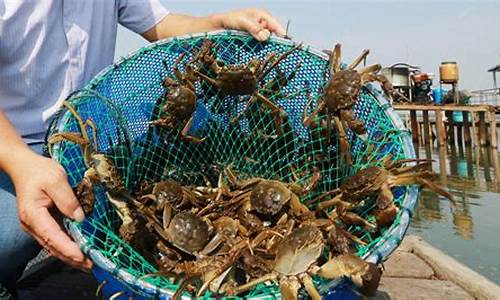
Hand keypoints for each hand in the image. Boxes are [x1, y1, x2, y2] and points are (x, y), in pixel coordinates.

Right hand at [11, 150, 91, 269]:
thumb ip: (68, 199)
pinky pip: (55, 239)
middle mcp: (32, 225)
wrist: (25, 167)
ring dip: (71, 256)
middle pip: (53, 246)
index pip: (52, 236)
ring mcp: (36, 226)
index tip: (83, 257)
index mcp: (33, 214)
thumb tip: (80, 218)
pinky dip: (68, 247)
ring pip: (54, 246)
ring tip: (88, 263)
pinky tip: (80, 251)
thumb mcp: (57, 179)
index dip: (69, 249)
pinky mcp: (43, 224)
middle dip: (72, 258)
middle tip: (91, 265)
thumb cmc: (40, 171)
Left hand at [214, 8, 285, 40]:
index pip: (276, 25)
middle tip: (260, 43)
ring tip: (254, 46)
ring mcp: (259, 32)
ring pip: (266, 41)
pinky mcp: (254, 39)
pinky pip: (260, 45)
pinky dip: (259, 47)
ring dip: (263, 45)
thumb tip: (265, 37)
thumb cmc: (231, 20)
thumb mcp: (243, 22)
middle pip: (272, 34)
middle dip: (269, 40)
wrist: (220, 26)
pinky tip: (255, 50)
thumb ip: (254, 28)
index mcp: (263, 15)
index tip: (285, 42)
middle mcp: (263, 24)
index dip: (281, 33)